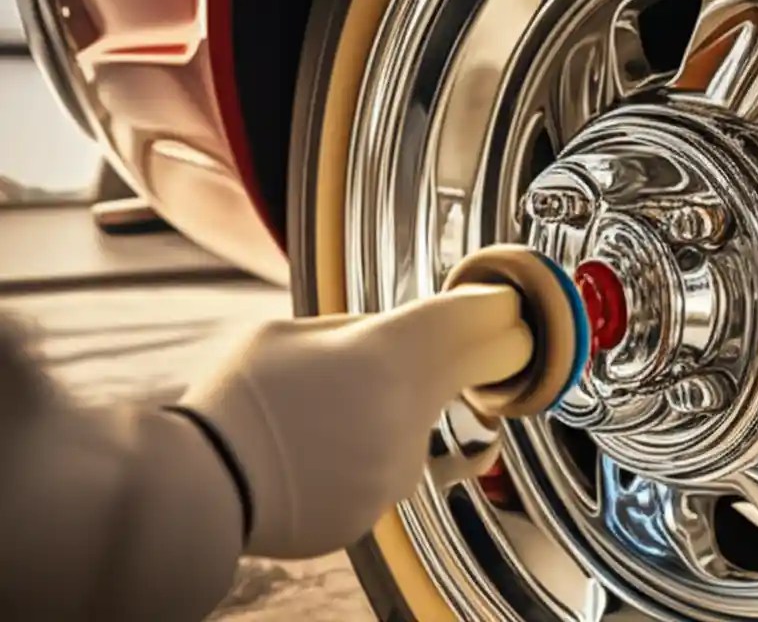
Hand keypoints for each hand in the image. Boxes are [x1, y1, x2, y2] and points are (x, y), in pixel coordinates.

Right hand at [176, 285, 532, 557]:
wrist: (201, 490)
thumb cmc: (238, 399)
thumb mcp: (287, 333)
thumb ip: (354, 331)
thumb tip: (386, 335)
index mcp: (392, 354)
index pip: (477, 320)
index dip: (495, 307)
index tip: (502, 302)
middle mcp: (411, 412)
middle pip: (469, 370)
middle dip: (475, 354)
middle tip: (477, 337)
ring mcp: (401, 466)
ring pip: (419, 422)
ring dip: (393, 411)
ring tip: (323, 410)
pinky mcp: (382, 508)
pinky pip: (386, 466)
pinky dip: (363, 456)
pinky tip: (313, 452)